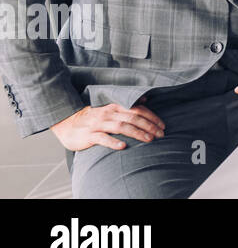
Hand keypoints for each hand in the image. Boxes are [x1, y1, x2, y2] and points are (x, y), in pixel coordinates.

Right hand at [50, 103, 165, 151]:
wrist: (66, 123)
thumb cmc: (91, 118)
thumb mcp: (109, 109)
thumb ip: (126, 106)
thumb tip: (145, 101)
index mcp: (114, 107)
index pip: (138, 109)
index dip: (152, 117)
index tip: (162, 126)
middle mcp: (108, 114)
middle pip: (133, 118)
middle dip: (149, 126)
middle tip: (161, 134)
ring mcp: (98, 124)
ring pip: (121, 127)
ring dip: (137, 133)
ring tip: (149, 139)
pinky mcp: (89, 135)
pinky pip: (102, 139)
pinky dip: (113, 142)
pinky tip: (123, 146)